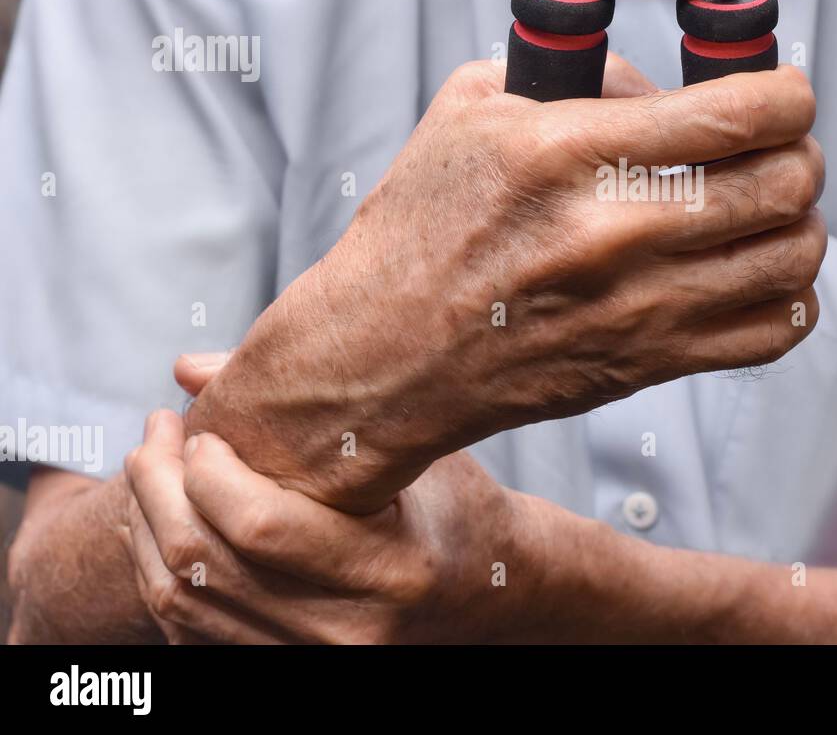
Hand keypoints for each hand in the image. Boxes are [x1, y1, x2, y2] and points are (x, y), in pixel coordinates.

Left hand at [124, 407, 537, 643]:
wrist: (489, 589)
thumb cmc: (455, 504)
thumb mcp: (412, 450)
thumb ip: (316, 407)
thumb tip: (190, 369)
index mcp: (390, 571)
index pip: (259, 527)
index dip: (207, 471)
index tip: (200, 427)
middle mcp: (348, 631)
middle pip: (205, 567)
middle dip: (158, 490)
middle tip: (157, 436)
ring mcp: (313, 660)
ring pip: (183, 604)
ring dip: (147, 529)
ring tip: (153, 470)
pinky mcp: (284, 668)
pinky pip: (188, 631)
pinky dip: (162, 571)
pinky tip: (167, 520)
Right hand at [186, 56, 824, 511]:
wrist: (386, 352)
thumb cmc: (421, 229)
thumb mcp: (472, 109)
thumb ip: (576, 74)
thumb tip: (666, 82)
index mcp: (571, 153)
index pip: (738, 113)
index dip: (788, 93)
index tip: (783, 92)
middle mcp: (616, 232)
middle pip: (784, 183)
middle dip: (801, 150)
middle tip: (778, 144)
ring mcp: (642, 306)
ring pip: (793, 257)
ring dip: (800, 220)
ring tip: (770, 206)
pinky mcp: (652, 362)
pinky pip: (773, 331)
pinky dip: (788, 294)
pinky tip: (756, 269)